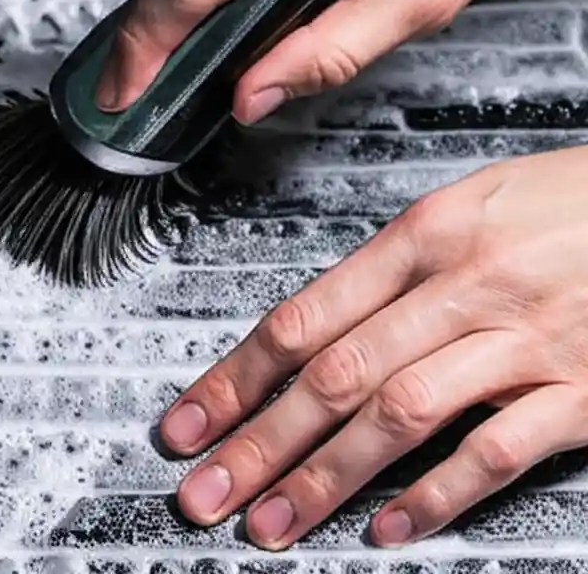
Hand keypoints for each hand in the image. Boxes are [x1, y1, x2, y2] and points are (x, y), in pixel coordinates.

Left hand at [158, 145, 587, 548]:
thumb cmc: (576, 205)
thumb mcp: (472, 206)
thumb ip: (391, 270)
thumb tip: (308, 331)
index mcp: (425, 234)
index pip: (303, 317)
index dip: (234, 379)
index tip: (186, 424)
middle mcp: (466, 286)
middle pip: (336, 376)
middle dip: (258, 443)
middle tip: (203, 493)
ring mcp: (527, 341)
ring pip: (400, 415)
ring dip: (325, 478)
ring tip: (271, 523)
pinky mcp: (586, 389)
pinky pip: (500, 449)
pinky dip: (441, 493)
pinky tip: (391, 529)